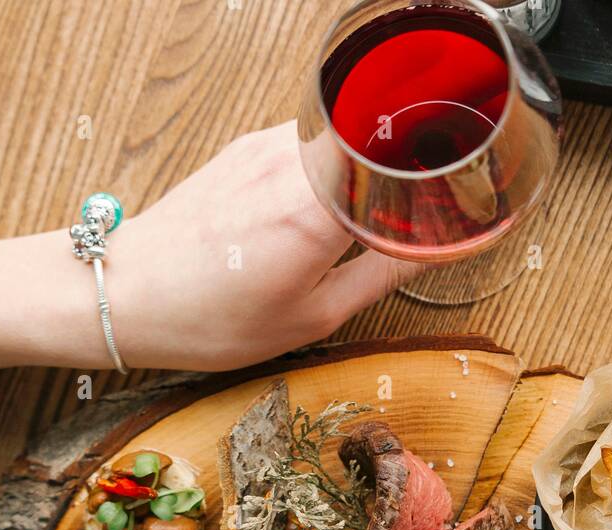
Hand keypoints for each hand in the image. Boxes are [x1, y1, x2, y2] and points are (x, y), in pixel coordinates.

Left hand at [0, 123, 418, 377]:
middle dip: (426, 149)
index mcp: (319, 208)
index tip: (484, 174)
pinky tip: (346, 195)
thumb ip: (382, 273)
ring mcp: (268, 145)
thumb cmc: (209, 317)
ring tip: (403, 191)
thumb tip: (434, 248)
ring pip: (351, 133)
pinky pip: (315, 143)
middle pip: (386, 129)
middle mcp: (295, 160)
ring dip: (381, 157)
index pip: (408, 152)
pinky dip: (342, 163)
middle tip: (455, 176)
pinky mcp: (247, 145)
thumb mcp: (311, 318)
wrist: (127, 294)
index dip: (452, 157)